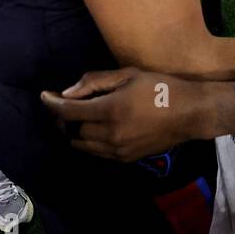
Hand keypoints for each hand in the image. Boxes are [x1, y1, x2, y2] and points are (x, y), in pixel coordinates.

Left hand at [41, 67, 209, 161]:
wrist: (190, 114)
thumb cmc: (160, 87)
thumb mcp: (128, 74)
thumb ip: (95, 82)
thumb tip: (67, 93)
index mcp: (110, 110)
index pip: (69, 111)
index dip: (52, 104)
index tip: (44, 96)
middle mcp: (110, 135)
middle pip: (74, 130)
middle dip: (65, 118)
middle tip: (66, 106)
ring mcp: (118, 151)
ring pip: (83, 145)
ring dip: (76, 132)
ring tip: (78, 118)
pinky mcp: (126, 159)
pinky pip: (98, 153)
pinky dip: (91, 142)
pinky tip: (96, 129)